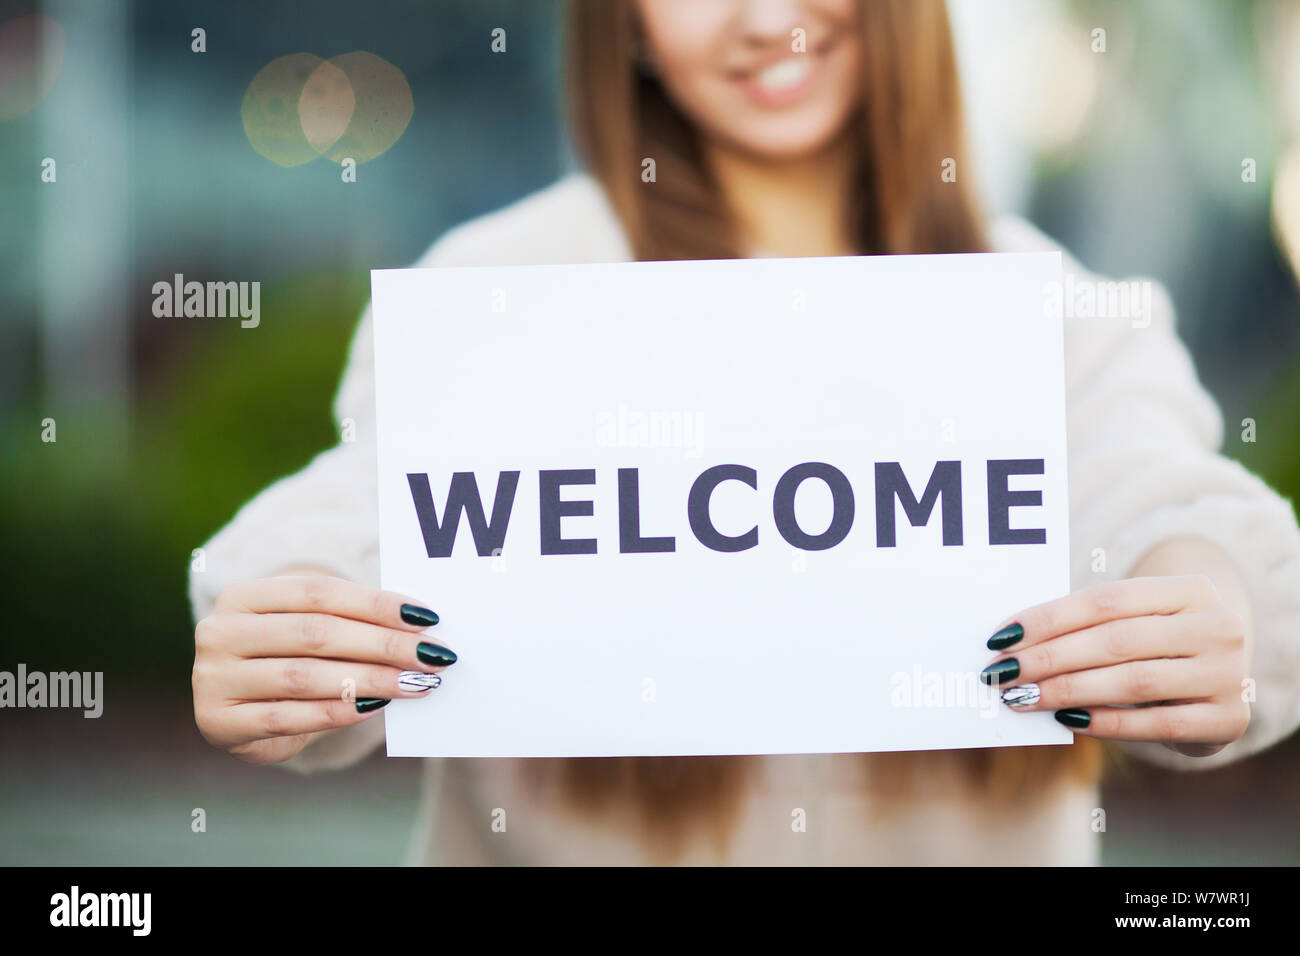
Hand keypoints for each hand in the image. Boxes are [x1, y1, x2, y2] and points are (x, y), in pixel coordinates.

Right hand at [193, 575, 454, 764]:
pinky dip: (336, 712)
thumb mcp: (306, 630)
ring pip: (304, 676)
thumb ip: (349, 622)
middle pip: (315, 633)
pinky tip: (374, 707)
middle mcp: (219, 632)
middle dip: (382, 644)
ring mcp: (212, 679)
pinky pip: (288, 717)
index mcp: (241, 596)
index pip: (318, 593)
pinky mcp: (219, 723)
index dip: (375, 604)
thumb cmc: (286, 660)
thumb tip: (419, 624)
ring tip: (415, 683)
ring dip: (369, 680)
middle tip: (431, 655)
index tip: (425, 617)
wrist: (237, 714)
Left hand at [982, 574, 1249, 757]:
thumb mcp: (1136, 621)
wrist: (1222, 681)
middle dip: (1049, 658)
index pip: (1107, 599)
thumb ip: (1088, 626)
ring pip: (1133, 682)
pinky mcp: (1229, 719)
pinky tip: (1069, 721)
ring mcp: (1229, 674)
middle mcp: (1218, 626)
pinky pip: (1158, 724)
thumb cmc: (1156, 644)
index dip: (1049, 618)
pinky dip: (1108, 723)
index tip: (1000, 637)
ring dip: (1067, 691)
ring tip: (1022, 697)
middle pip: (1115, 641)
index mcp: (1190, 589)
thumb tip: (1012, 642)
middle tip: (1001, 673)